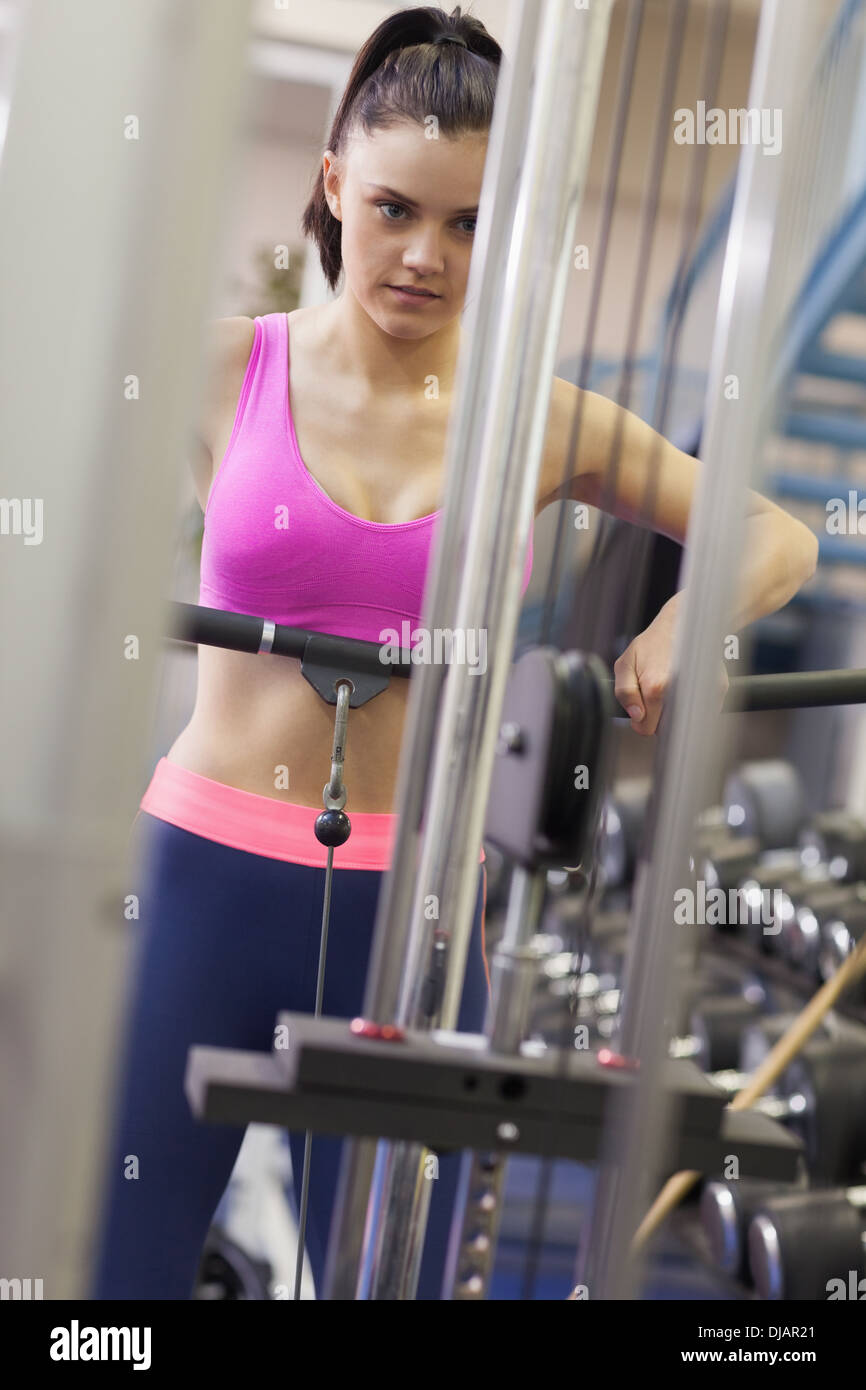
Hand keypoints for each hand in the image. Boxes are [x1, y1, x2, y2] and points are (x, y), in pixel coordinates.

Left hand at [613, 600, 728, 736]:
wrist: (684, 623)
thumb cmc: (652, 644)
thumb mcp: (626, 663)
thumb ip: (625, 693)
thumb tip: (637, 717)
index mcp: (656, 686)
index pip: (647, 729)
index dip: (641, 720)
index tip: (642, 707)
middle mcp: (681, 690)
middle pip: (667, 729)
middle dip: (659, 718)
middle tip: (656, 694)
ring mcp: (702, 690)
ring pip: (686, 722)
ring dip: (677, 713)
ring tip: (671, 690)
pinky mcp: (718, 689)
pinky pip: (702, 712)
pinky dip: (693, 705)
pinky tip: (686, 687)